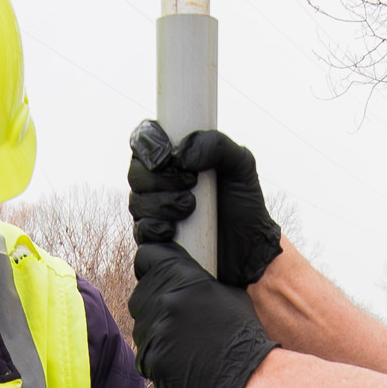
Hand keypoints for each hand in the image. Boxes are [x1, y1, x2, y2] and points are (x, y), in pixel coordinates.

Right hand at [128, 124, 282, 286]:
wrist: (250, 247)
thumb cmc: (244, 204)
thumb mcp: (241, 165)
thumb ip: (217, 145)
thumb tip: (181, 154)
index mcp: (175, 159)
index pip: (143, 140)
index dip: (148, 144)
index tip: (169, 156)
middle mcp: (159, 184)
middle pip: (136, 173)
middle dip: (160, 178)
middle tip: (191, 183)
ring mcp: (155, 212)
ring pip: (137, 202)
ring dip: (162, 203)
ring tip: (191, 207)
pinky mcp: (156, 239)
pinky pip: (141, 230)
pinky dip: (155, 227)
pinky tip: (173, 229)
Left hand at [129, 239, 276, 387]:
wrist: (248, 378)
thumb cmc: (243, 335)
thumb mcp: (228, 293)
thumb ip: (197, 282)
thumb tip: (184, 278)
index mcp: (183, 277)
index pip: (147, 257)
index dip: (152, 266)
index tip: (157, 276)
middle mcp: (165, 299)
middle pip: (141, 294)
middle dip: (153, 305)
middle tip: (176, 320)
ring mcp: (155, 330)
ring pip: (141, 326)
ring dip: (155, 333)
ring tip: (182, 345)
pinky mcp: (150, 358)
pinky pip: (144, 354)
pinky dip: (156, 358)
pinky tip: (179, 362)